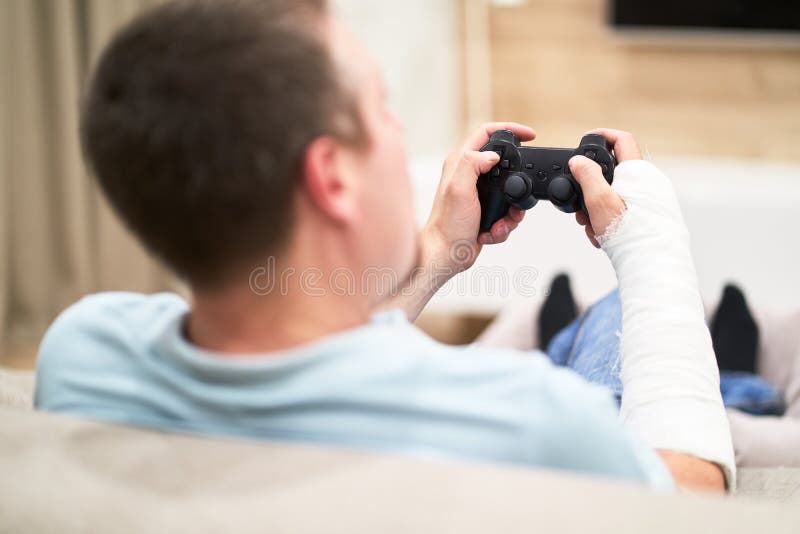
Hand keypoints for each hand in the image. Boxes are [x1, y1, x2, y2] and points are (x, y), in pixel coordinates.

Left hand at [423, 122, 535, 273]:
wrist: (446, 255)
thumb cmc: (447, 225)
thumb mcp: (459, 189)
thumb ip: (472, 164)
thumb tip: (492, 155)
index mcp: (460, 163)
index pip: (487, 133)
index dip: (510, 129)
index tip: (530, 135)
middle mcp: (468, 175)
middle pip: (505, 164)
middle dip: (517, 182)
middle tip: (519, 196)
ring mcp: (477, 193)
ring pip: (510, 192)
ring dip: (511, 211)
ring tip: (499, 222)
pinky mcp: (484, 210)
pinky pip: (506, 212)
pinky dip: (504, 224)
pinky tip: (492, 231)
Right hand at [569, 128, 641, 247]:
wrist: (651, 263)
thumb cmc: (630, 233)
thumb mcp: (599, 200)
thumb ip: (587, 176)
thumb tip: (578, 161)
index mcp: (638, 172)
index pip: (622, 140)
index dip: (602, 135)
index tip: (586, 139)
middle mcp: (648, 182)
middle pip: (614, 170)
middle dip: (591, 184)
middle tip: (580, 199)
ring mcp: (650, 199)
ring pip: (615, 193)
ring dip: (597, 206)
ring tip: (590, 224)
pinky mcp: (650, 215)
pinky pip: (623, 208)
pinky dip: (608, 217)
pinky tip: (601, 233)